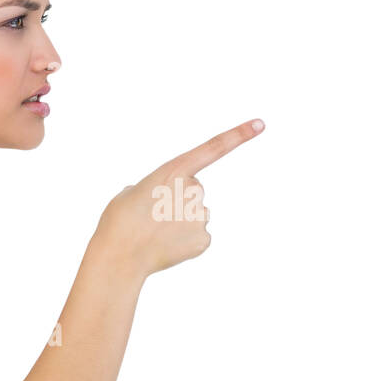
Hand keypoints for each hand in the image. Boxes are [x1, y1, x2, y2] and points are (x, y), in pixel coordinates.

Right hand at [94, 119, 264, 278]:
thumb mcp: (134, 191)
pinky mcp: (204, 238)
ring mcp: (201, 215)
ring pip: (196, 213)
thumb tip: (166, 200)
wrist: (119, 256)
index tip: (261, 124)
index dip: (239, 135)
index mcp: (173, 170)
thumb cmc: (119, 221)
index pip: (213, 148)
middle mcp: (193, 189)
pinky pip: (198, 235)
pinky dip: (184, 240)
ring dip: (180, 220)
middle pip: (194, 189)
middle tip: (153, 214)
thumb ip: (156, 186)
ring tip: (156, 231)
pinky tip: (166, 245)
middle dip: (178, 199)